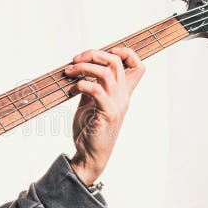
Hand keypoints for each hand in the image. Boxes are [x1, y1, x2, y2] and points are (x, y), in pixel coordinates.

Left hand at [64, 47, 144, 184]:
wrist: (89, 155)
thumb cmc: (89, 130)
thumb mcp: (90, 103)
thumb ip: (91, 86)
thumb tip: (80, 69)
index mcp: (122, 93)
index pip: (138, 65)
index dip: (125, 52)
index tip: (104, 52)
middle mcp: (123, 97)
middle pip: (117, 62)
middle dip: (94, 54)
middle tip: (76, 59)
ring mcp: (116, 105)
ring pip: (106, 73)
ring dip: (84, 67)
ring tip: (69, 71)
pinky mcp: (107, 114)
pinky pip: (96, 90)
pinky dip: (81, 85)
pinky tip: (71, 89)